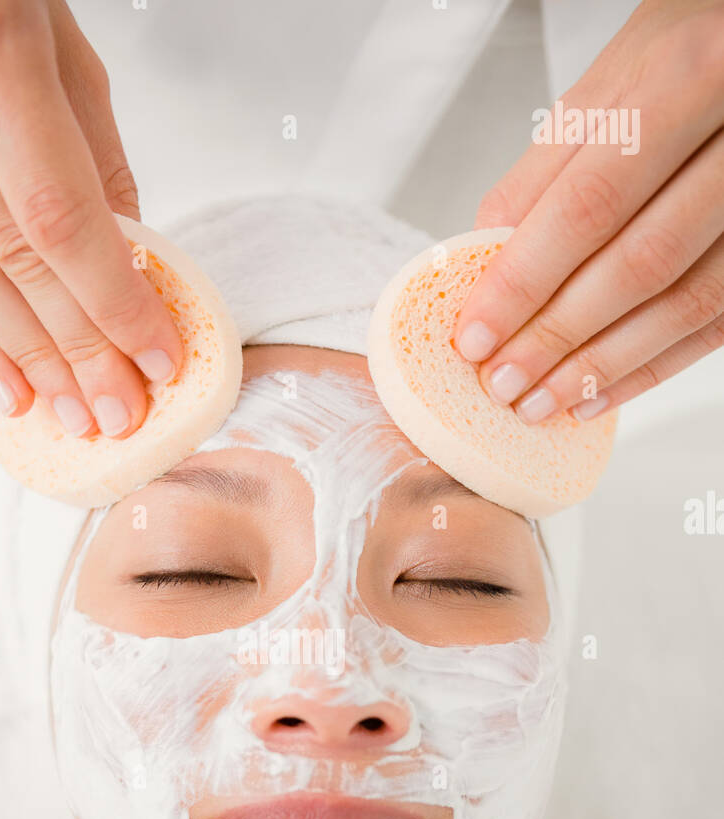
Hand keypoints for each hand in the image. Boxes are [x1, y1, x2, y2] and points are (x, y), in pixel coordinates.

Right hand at [0, 0, 182, 437]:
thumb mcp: (46, 14)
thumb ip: (89, 131)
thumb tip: (132, 245)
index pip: (62, 213)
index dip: (112, 299)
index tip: (156, 355)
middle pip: (11, 256)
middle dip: (75, 348)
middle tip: (117, 411)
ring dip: (21, 356)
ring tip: (70, 412)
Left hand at [454, 0, 723, 423]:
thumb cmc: (681, 59)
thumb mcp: (605, 89)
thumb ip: (541, 178)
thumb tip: (483, 270)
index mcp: (687, 81)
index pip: (589, 204)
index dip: (526, 281)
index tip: (476, 336)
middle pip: (639, 263)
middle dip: (559, 336)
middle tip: (504, 382)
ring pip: (685, 304)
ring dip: (604, 365)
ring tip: (543, 401)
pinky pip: (714, 324)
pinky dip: (651, 367)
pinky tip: (599, 392)